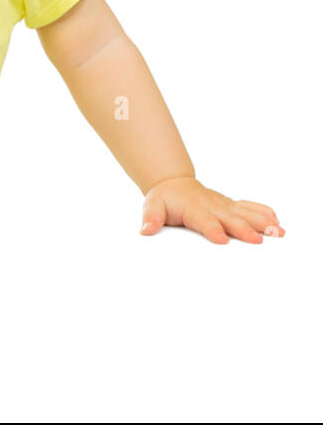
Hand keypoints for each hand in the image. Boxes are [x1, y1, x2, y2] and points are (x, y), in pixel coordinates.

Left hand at [140, 176, 283, 243]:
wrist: (174, 184)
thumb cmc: (164, 199)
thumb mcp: (152, 206)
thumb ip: (150, 218)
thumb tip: (145, 231)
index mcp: (194, 209)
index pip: (204, 221)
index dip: (213, 230)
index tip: (222, 240)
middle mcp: (213, 207)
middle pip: (231, 219)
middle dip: (244, 229)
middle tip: (258, 240)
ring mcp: (224, 206)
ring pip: (246, 213)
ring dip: (262, 222)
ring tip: (278, 231)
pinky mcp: (231, 206)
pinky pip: (250, 207)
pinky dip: (263, 212)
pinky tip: (277, 221)